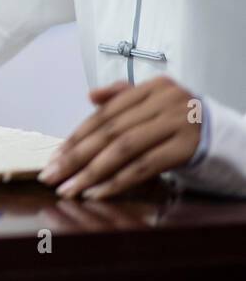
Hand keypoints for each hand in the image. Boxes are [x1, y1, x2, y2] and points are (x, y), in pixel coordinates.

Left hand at [38, 76, 202, 200]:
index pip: (105, 115)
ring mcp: (177, 123)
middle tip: (52, 176)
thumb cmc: (181, 122)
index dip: (76, 137)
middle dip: (76, 156)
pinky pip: (145, 166)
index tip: (54, 158)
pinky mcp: (187, 147)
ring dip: (91, 172)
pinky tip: (98, 193)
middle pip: (110, 132)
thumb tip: (90, 96)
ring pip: (123, 149)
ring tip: (70, 189)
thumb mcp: (155, 104)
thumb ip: (122, 98)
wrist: (227, 136)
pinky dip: (118, 181)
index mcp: (152, 87)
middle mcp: (164, 101)